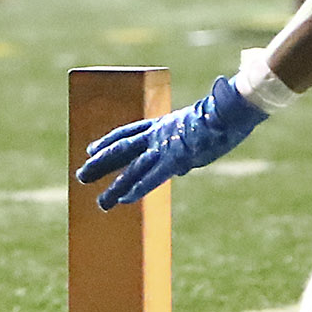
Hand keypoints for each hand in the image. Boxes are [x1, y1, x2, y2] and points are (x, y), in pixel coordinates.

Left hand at [74, 77, 268, 207]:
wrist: (230, 109)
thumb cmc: (222, 116)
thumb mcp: (198, 132)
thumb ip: (184, 149)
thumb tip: (181, 166)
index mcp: (162, 123)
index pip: (128, 132)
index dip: (108, 141)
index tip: (91, 149)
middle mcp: (158, 134)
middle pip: (122, 149)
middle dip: (100, 164)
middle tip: (80, 175)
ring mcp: (165, 145)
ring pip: (132, 168)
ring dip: (115, 186)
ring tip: (100, 203)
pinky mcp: (175, 157)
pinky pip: (152, 176)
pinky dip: (137, 188)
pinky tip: (124, 200)